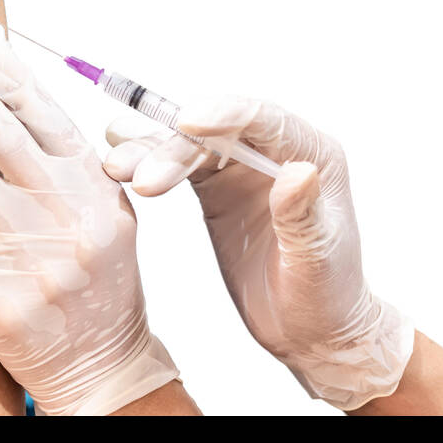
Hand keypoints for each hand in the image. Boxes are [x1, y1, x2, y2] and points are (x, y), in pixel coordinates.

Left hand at [0, 15, 177, 414]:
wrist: (102, 362)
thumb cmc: (102, 286)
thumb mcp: (108, 219)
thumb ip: (73, 169)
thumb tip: (23, 108)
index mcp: (99, 190)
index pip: (50, 117)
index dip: (13, 74)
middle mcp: (71, 215)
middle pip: (9, 137)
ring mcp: (36, 253)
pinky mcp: (1, 289)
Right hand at [103, 97, 412, 409]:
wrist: (311, 330)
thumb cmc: (326, 295)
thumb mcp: (316, 260)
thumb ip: (303, 215)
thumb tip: (299, 170)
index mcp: (313, 155)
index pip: (265, 120)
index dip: (224, 113)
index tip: (186, 121)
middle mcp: (277, 151)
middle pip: (218, 130)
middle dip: (174, 146)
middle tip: (139, 176)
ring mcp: (243, 168)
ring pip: (191, 144)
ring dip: (151, 150)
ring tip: (115, 166)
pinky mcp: (217, 189)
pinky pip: (180, 165)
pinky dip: (148, 162)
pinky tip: (117, 163)